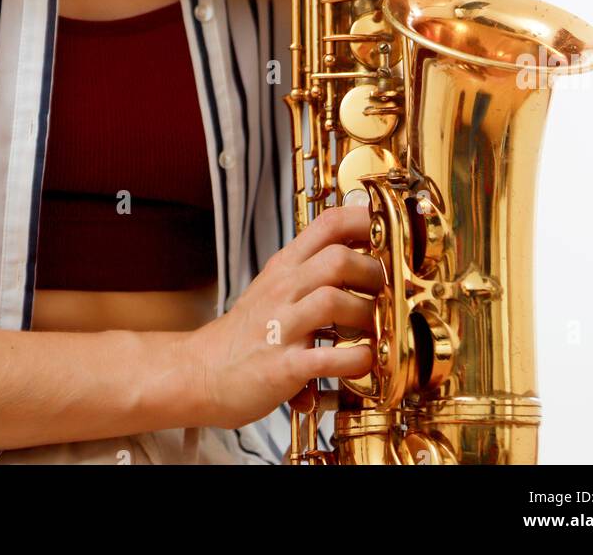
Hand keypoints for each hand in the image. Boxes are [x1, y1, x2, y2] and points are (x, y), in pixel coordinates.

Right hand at [185, 205, 384, 430]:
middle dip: (373, 273)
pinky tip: (362, 363)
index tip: (391, 233)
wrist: (201, 371)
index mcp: (285, 266)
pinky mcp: (282, 367)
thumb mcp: (277, 286)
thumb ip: (313, 268)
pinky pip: (328, 358)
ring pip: (333, 301)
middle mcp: (283, 289)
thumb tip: (363, 252)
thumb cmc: (250, 331)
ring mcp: (281, 327)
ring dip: (366, 316)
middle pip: (337, 259)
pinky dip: (355, 361)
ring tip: (373, 330)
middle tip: (384, 293)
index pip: (328, 222)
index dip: (366, 221)